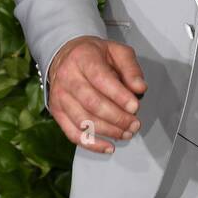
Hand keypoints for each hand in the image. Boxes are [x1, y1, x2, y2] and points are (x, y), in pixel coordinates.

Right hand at [47, 36, 146, 153]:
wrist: (66, 55)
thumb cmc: (94, 55)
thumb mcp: (117, 51)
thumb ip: (131, 68)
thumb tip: (140, 88)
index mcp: (83, 58)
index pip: (101, 79)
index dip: (119, 96)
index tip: (135, 107)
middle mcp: (67, 78)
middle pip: (92, 103)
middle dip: (117, 117)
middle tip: (135, 124)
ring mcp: (60, 97)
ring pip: (83, 121)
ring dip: (108, 131)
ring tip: (126, 133)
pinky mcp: (57, 112)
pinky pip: (72, 133)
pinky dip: (91, 144)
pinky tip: (108, 146)